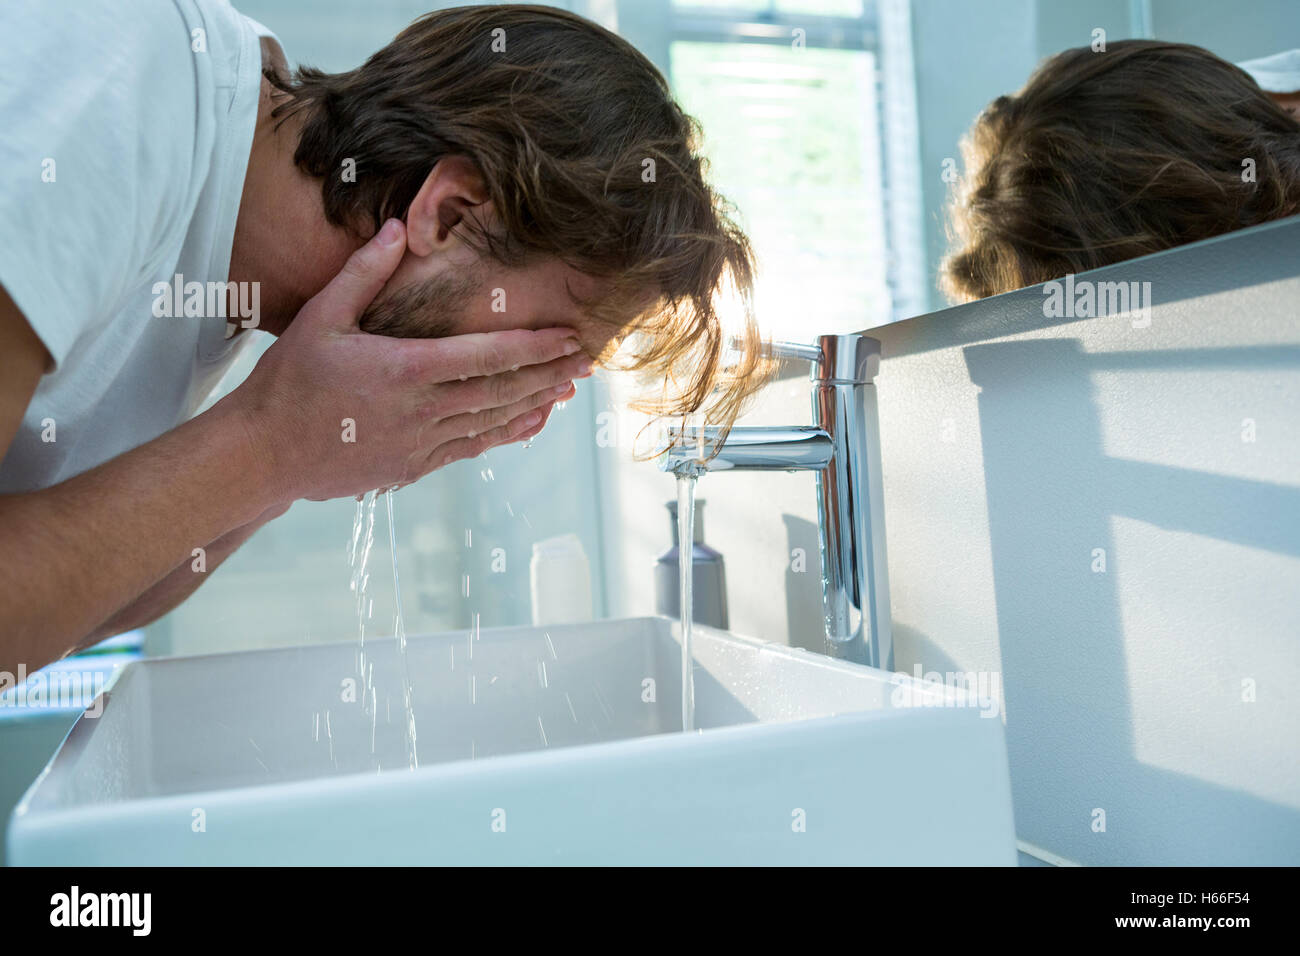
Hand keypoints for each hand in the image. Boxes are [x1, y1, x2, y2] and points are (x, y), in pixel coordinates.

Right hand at [227, 219, 590, 502]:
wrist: (264, 453)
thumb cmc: (289, 380)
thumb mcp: (321, 316)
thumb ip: (363, 272)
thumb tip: (397, 228)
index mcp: (405, 368)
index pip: (486, 355)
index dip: (533, 346)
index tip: (568, 337)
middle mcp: (422, 409)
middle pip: (502, 390)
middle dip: (547, 373)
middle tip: (585, 361)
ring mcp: (421, 443)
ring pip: (493, 422)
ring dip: (535, 404)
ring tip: (568, 389)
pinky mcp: (414, 466)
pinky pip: (473, 448)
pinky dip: (506, 434)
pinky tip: (530, 424)